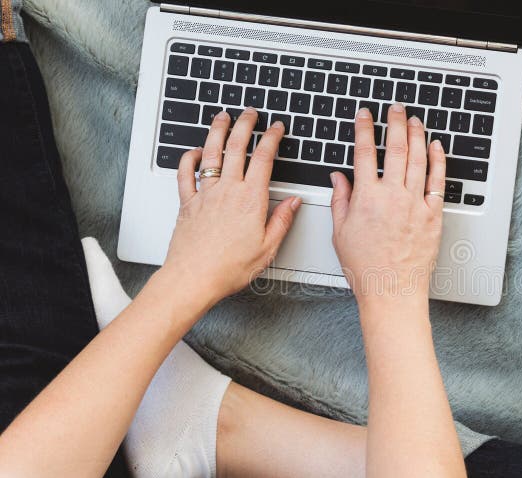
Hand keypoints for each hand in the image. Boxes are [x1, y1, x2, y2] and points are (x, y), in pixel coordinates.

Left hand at [162, 109, 299, 304]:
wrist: (193, 278)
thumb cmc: (229, 268)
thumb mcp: (267, 248)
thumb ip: (282, 221)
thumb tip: (294, 203)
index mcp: (251, 200)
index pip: (264, 158)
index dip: (272, 138)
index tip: (276, 128)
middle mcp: (227, 191)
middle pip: (236, 147)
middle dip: (245, 125)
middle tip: (250, 113)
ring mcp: (205, 194)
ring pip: (211, 153)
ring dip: (217, 131)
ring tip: (222, 117)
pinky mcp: (187, 203)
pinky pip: (185, 173)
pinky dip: (189, 158)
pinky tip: (195, 151)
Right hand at [329, 104, 445, 304]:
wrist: (392, 290)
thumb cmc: (365, 267)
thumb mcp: (340, 233)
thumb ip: (339, 200)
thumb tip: (338, 178)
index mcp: (366, 198)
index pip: (364, 153)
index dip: (364, 129)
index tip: (365, 115)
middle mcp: (392, 196)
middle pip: (395, 149)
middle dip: (395, 123)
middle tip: (395, 109)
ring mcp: (415, 204)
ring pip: (418, 159)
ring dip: (416, 135)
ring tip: (414, 120)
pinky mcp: (433, 215)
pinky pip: (437, 181)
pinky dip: (437, 160)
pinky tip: (436, 147)